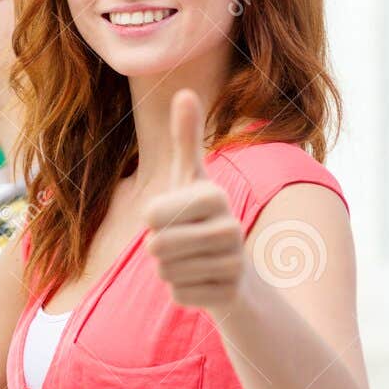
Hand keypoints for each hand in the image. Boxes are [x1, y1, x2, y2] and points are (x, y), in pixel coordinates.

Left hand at [144, 89, 248, 313]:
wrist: (235, 272)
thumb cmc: (201, 217)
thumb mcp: (190, 179)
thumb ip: (186, 139)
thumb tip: (185, 92)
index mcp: (215, 197)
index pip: (152, 214)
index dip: (153, 218)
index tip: (170, 214)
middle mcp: (230, 228)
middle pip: (157, 245)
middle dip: (159, 247)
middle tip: (179, 242)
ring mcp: (233, 265)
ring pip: (165, 272)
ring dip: (169, 269)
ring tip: (191, 260)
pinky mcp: (228, 296)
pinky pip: (178, 295)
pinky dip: (182, 291)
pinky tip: (202, 281)